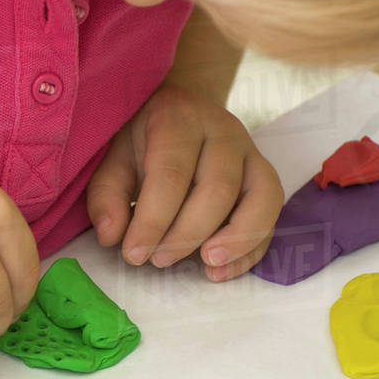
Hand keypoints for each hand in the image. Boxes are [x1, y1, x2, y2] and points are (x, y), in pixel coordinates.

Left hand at [86, 83, 284, 280]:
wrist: (182, 108)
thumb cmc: (145, 140)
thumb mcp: (115, 158)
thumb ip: (107, 195)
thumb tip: (111, 235)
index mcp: (179, 120)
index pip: (172, 173)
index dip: (154, 219)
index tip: (134, 253)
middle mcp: (223, 132)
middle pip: (218, 187)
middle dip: (189, 233)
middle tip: (159, 261)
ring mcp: (251, 152)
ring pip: (261, 196)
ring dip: (237, 239)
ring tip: (207, 266)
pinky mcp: (265, 176)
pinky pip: (271, 214)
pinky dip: (252, 248)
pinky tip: (221, 270)